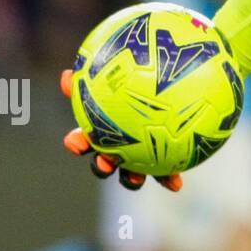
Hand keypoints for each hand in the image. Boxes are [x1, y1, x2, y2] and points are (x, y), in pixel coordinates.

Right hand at [60, 69, 182, 191]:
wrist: (184, 74)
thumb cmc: (153, 67)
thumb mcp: (127, 65)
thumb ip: (101, 70)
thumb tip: (66, 75)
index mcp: (109, 122)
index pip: (88, 135)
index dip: (77, 142)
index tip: (73, 142)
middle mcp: (122, 141)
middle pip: (105, 158)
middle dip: (100, 165)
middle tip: (103, 163)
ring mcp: (144, 151)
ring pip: (132, 172)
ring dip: (130, 179)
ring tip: (135, 180)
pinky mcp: (169, 156)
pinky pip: (166, 171)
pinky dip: (168, 179)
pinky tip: (176, 185)